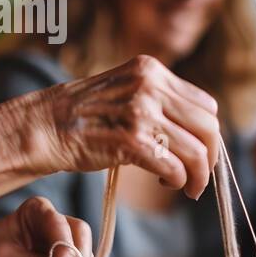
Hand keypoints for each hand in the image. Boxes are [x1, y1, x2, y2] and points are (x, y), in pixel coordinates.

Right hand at [28, 55, 221, 198]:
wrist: (44, 126)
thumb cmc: (84, 115)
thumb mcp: (125, 90)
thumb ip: (159, 100)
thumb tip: (199, 130)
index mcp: (151, 70)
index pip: (205, 104)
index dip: (208, 134)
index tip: (201, 152)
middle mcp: (150, 86)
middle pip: (208, 127)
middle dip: (210, 157)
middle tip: (200, 175)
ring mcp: (141, 112)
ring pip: (197, 151)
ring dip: (198, 176)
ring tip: (187, 186)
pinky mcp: (132, 141)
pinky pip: (175, 167)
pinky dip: (179, 180)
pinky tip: (168, 183)